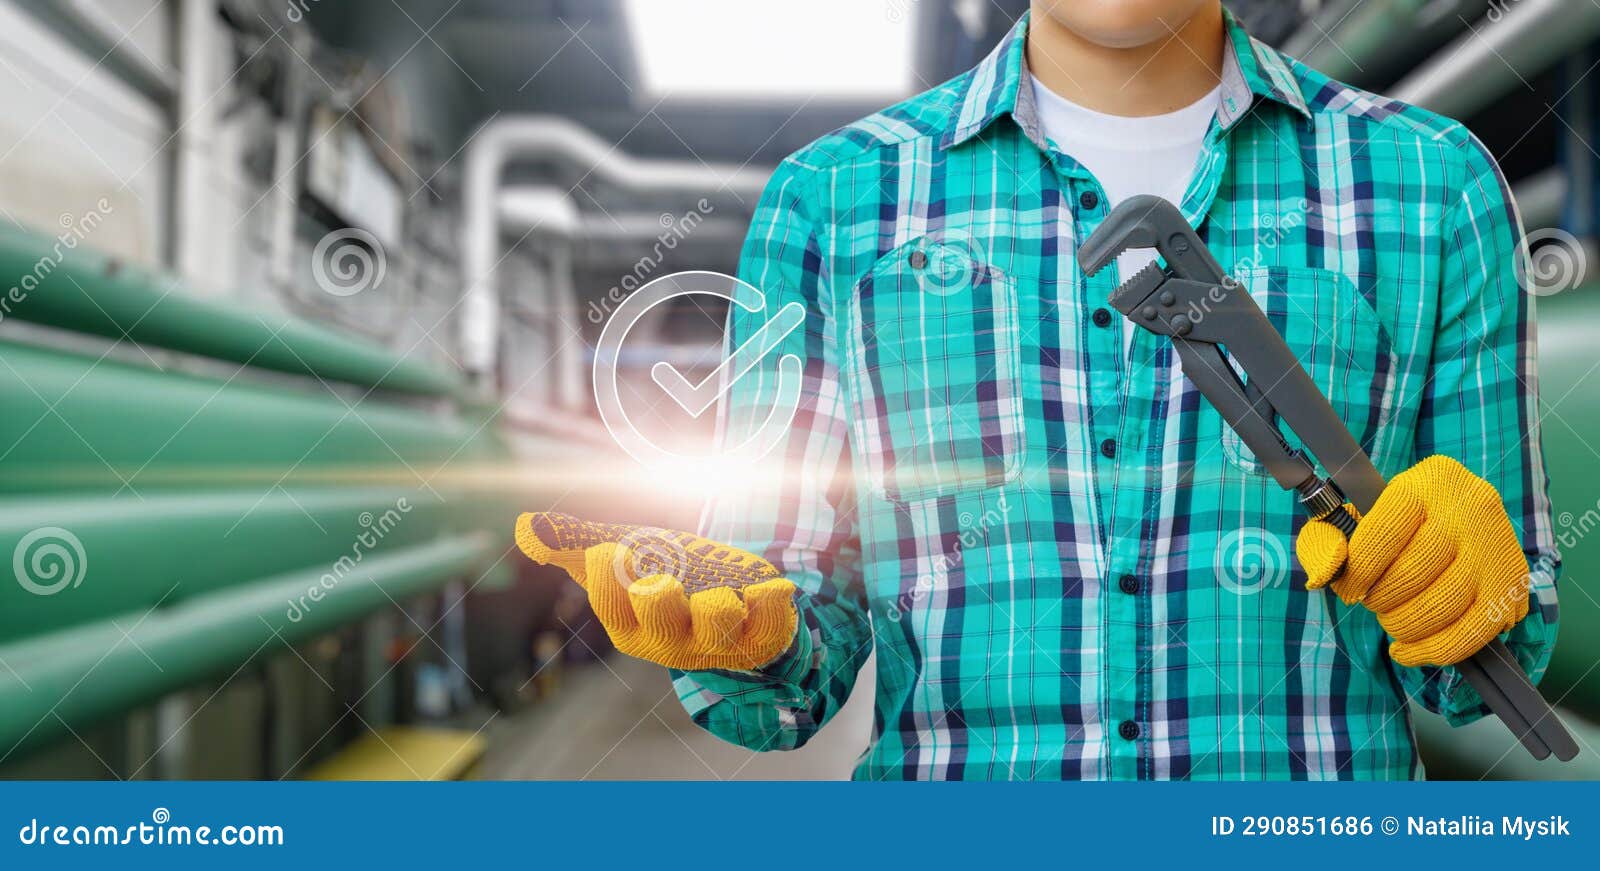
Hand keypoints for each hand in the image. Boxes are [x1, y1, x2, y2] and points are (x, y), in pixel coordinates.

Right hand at [514, 512, 798, 670]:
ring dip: (718, 608)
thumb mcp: (625, 558)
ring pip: (718, 628)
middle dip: (659, 602)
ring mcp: (719, 639)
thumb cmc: (667, 581)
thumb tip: (523, 527)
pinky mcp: (762, 631)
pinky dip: (775, 606)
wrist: (733, 603)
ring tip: (720, 593)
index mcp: (631, 626)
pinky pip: (771, 626)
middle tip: (658, 582)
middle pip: (661, 626)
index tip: (609, 548)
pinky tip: (776, 587)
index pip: (613, 608)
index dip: (609, 580)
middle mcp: (672, 640)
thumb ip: (576, 544)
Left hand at [1295, 455, 1529, 666]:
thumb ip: (1322, 542)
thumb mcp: (1350, 520)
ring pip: (1443, 605)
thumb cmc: (1392, 526)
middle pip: (1413, 573)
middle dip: (1382, 599)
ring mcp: (1497, 547)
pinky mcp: (1512, 584)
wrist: (1455, 521)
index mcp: (1427, 481)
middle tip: (1374, 601)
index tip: (1348, 589)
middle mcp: (1471, 507)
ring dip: (1405, 625)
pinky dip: (1435, 650)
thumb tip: (1323, 575)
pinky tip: (1408, 650)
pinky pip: (1474, 632)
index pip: (1384, 532)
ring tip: (1393, 617)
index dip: (1359, 571)